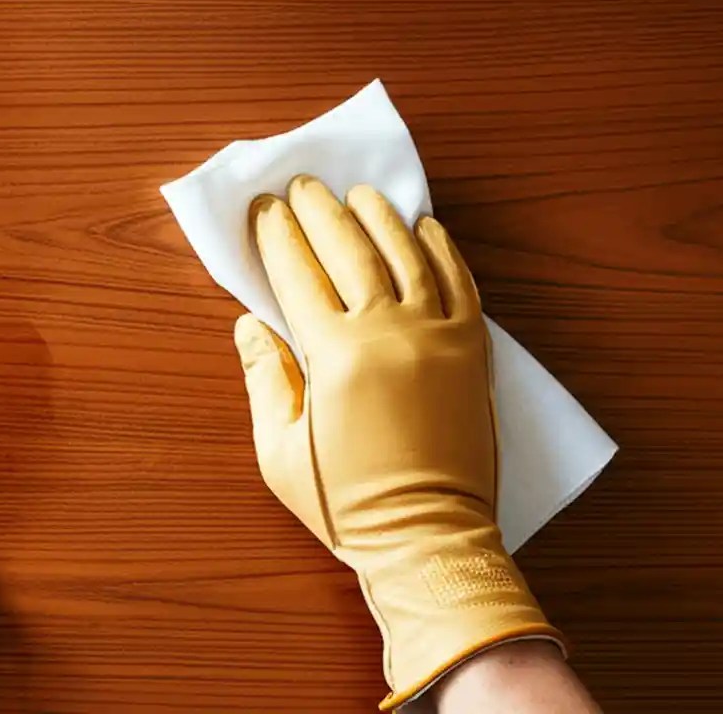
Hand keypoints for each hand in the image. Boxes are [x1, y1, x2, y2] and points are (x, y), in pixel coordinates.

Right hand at [233, 177, 562, 708]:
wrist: (428, 536)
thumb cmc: (344, 502)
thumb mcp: (278, 450)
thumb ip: (264, 379)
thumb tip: (250, 325)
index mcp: (335, 356)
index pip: (298, 275)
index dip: (278, 236)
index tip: (265, 209)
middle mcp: (389, 332)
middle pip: (350, 250)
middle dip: (321, 211)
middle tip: (304, 186)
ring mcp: (437, 336)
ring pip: (407, 253)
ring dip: (379, 217)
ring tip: (358, 194)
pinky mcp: (472, 349)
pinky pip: (459, 280)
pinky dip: (441, 247)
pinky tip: (425, 226)